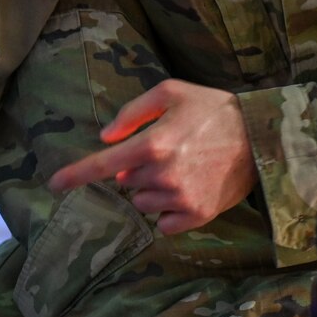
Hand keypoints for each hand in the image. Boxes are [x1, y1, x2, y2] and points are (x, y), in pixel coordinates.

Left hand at [46, 79, 258, 234]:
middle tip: (167, 151)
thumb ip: (134, 112)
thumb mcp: (172, 92)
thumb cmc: (214, 109)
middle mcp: (163, 175)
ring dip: (152, 190)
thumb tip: (106, 137)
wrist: (262, 137)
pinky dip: (169, 210)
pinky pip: (165, 224)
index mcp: (153, 144)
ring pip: (143, 203)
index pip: (104, 165)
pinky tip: (188, 190)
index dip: (75, 175)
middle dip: (137, 169)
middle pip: (127, 182)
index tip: (54, 185)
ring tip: (181, 169)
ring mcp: (181, 199)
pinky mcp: (198, 215)